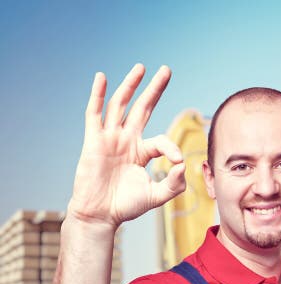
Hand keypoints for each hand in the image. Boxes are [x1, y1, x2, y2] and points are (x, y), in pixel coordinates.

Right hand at [69, 64, 185, 227]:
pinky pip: (94, 114)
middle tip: (165, 70)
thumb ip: (175, 184)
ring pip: (120, 105)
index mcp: (141, 151)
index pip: (162, 140)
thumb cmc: (126, 206)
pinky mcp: (93, 141)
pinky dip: (98, 95)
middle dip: (154, 89)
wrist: (101, 215)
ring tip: (141, 67)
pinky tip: (102, 78)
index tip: (177, 163)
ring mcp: (109, 138)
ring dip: (130, 85)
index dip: (172, 149)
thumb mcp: (157, 196)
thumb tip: (184, 165)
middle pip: (142, 108)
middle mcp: (126, 140)